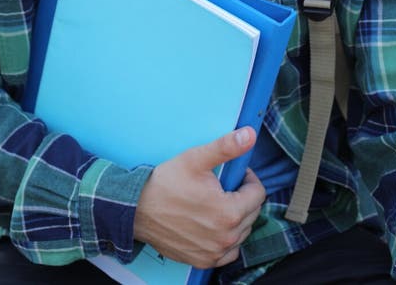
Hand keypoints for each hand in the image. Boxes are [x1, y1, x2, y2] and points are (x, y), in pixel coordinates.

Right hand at [133, 126, 265, 268]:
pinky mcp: (203, 261)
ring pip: (242, 232)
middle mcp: (226, 238)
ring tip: (217, 203)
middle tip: (222, 187)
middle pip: (252, 213)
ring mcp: (214, 253)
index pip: (258, 194)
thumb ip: (227, 147)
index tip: (235, 174)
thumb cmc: (166, 183)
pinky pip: (228, 252)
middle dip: (242, 197)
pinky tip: (214, 225)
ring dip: (237, 218)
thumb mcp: (197, 158)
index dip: (248, 179)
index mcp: (229, 212)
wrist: (137, 209)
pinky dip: (227, 239)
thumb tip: (250, 135)